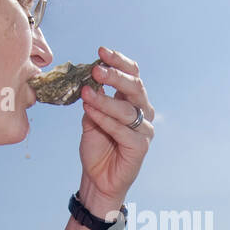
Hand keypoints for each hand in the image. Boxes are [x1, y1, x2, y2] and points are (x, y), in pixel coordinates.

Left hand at [78, 45, 154, 206]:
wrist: (98, 178)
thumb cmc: (97, 147)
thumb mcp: (91, 116)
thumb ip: (93, 98)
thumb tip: (87, 78)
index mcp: (133, 101)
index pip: (132, 74)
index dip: (119, 62)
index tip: (102, 51)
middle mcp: (143, 112)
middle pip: (135, 87)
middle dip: (115, 76)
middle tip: (96, 69)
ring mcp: (144, 130)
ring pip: (127, 109)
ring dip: (104, 99)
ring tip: (85, 94)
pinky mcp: (140, 147)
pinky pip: (122, 129)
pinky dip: (104, 119)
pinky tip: (89, 112)